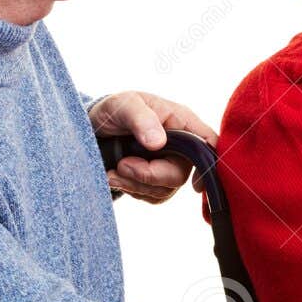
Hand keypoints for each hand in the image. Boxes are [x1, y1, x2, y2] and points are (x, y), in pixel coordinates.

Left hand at [88, 91, 217, 203]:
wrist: (93, 128)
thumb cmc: (114, 110)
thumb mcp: (123, 105)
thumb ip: (142, 119)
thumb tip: (158, 143)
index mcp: (182, 122)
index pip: (208, 143)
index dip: (207, 166)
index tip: (194, 185)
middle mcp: (180, 145)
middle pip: (180, 174)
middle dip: (149, 176)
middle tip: (123, 165)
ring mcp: (168, 164)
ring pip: (165, 190)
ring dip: (135, 185)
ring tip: (113, 170)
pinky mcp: (154, 181)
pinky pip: (153, 196)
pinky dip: (133, 191)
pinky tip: (117, 177)